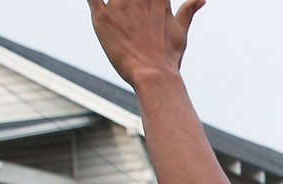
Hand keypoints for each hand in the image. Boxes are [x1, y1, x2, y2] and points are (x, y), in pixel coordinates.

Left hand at [88, 0, 205, 86]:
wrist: (154, 77)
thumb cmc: (168, 57)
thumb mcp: (181, 32)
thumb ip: (188, 11)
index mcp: (158, 0)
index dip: (148, 0)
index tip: (146, 6)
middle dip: (132, 1)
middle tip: (134, 22)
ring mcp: (119, 6)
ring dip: (118, 2)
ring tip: (123, 21)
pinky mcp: (102, 18)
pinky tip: (93, 0)